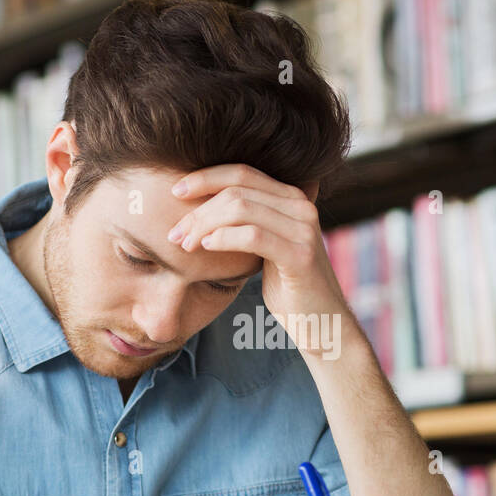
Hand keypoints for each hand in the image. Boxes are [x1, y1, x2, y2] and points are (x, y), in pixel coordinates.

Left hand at [167, 164, 349, 357]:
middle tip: (174, 233)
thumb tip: (202, 211)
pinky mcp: (300, 255)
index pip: (242, 173)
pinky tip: (206, 247)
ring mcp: (303, 229)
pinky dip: (223, 239)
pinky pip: (253, 236)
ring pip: (241, 209)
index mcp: (292, 198)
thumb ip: (247, 224)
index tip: (175, 192)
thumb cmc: (289, 287)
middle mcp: (301, 206)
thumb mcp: (267, 247)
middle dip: (198, 209)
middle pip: (237, 190)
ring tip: (184, 244)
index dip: (206, 177)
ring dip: (204, 225)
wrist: (322, 322)